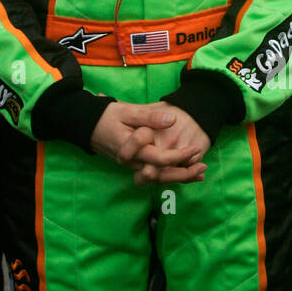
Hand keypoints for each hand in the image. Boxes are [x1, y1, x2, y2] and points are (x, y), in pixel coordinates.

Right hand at [90, 102, 206, 183]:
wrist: (87, 126)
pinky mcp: (135, 166)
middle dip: (184, 173)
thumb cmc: (108, 116)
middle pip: (161, 176)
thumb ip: (150, 117)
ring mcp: (133, 166)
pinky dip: (172, 174)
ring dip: (180, 177)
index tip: (196, 148)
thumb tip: (172, 119)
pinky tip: (190, 174)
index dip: (179, 155)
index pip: (158, 159)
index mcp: (130, 150)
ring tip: (201, 173)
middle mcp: (132, 163)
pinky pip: (155, 175)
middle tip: (203, 167)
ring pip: (158, 178)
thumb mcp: (128, 112)